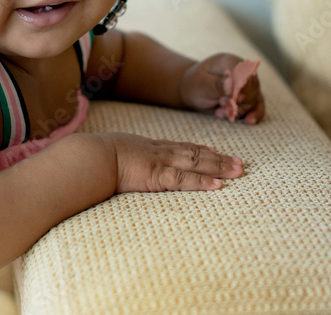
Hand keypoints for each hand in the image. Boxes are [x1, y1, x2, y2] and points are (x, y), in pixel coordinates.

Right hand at [99, 132, 242, 192]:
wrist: (91, 157)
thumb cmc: (95, 157)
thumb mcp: (111, 153)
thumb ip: (119, 157)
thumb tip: (114, 163)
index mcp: (149, 147)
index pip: (181, 147)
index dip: (200, 149)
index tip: (216, 150)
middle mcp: (159, 152)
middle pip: (195, 153)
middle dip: (219, 158)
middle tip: (239, 161)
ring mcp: (160, 163)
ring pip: (197, 163)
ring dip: (219, 167)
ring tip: (238, 170)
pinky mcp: (158, 177)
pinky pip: (185, 180)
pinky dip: (203, 182)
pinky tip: (218, 185)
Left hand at [180, 53, 264, 124]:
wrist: (193, 90)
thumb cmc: (195, 83)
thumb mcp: (201, 83)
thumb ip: (216, 83)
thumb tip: (230, 83)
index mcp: (230, 62)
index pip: (243, 73)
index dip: (241, 88)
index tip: (234, 100)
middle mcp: (243, 72)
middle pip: (252, 87)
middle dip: (237, 102)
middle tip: (220, 107)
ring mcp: (247, 85)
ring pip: (254, 99)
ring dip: (239, 110)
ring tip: (220, 114)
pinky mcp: (248, 97)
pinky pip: (257, 106)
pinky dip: (254, 114)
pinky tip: (249, 121)